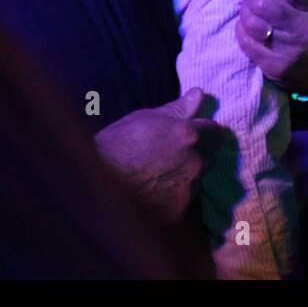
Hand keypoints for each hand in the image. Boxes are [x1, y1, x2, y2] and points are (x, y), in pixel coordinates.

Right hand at [94, 89, 223, 224]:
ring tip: (157, 178)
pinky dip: (174, 198)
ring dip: (185, 179)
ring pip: (196, 181)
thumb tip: (198, 94)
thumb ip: (177, 109)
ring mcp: (187, 190)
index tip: (192, 135)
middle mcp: (194, 163)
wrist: (93, 184)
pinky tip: (154, 194)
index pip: (214, 131)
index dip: (203, 132)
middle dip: (196, 157)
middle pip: (209, 158)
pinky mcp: (178, 212)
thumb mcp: (144, 119)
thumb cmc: (116, 144)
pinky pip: (185, 202)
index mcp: (188, 135)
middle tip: (169, 158)